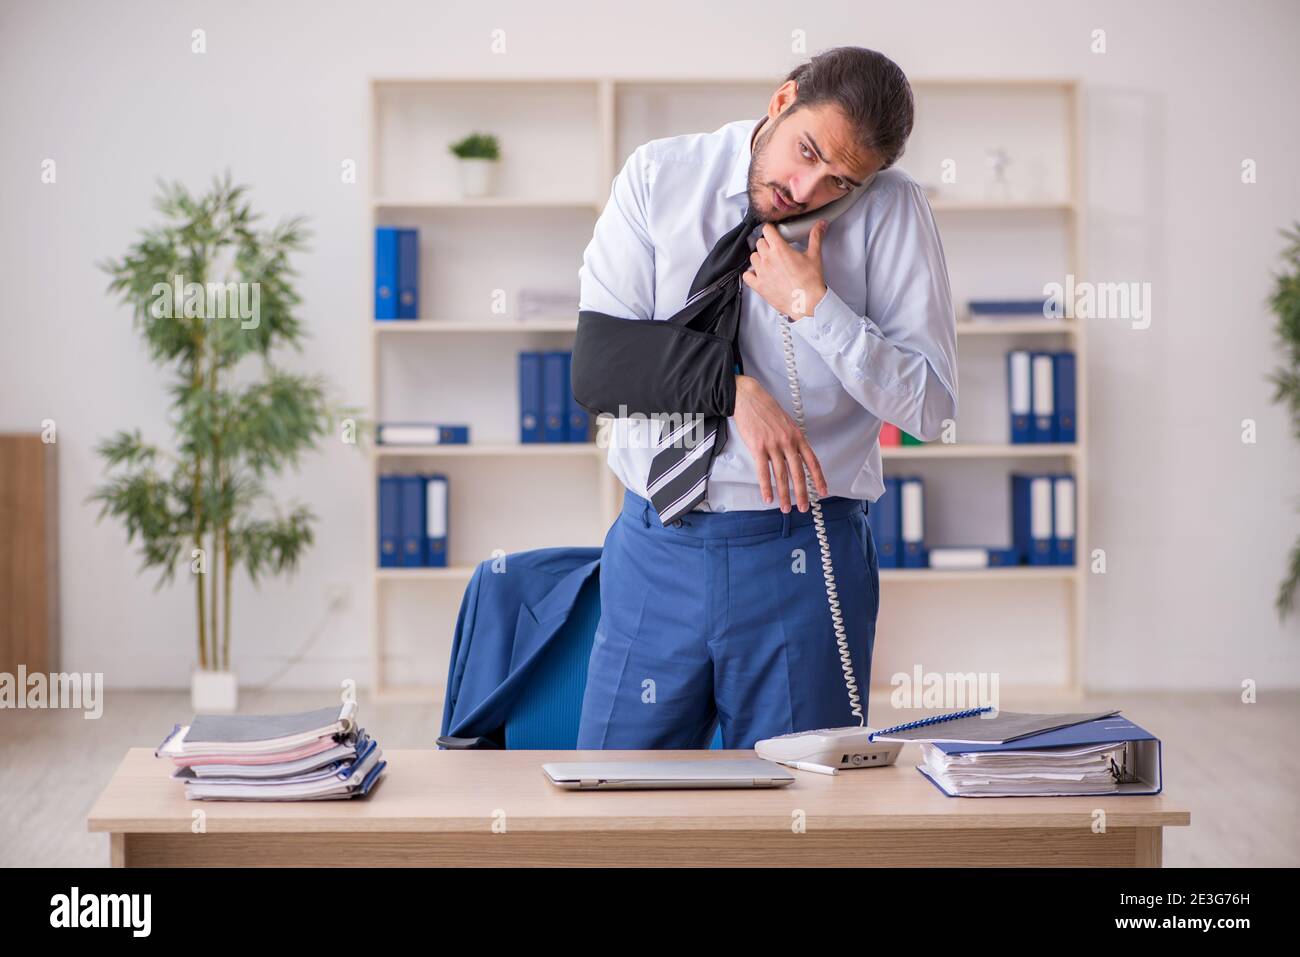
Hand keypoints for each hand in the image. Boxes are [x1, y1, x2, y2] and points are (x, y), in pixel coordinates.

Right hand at [732, 374, 828, 511]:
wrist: (749, 398)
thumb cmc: (767, 410)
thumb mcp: (786, 423)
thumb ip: (792, 440)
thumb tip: (795, 457)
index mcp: (797, 436)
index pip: (812, 461)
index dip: (819, 478)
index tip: (823, 492)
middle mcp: (788, 442)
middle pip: (798, 473)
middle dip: (802, 493)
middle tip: (804, 507)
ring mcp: (773, 445)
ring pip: (781, 475)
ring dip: (784, 494)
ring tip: (786, 508)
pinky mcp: (758, 447)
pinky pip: (763, 471)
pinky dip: (766, 487)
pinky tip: (768, 497)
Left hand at [741, 220, 829, 320]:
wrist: (806, 302)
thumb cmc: (810, 281)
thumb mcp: (814, 255)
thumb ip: (816, 237)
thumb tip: (821, 225)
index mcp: (780, 249)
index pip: (767, 230)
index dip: (770, 230)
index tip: (773, 232)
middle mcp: (768, 259)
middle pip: (759, 243)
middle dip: (766, 244)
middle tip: (775, 249)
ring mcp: (761, 272)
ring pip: (752, 257)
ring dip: (759, 257)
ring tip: (768, 262)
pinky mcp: (758, 285)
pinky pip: (747, 275)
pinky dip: (751, 273)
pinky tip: (759, 274)